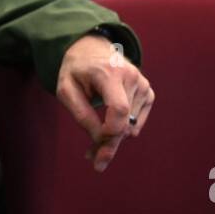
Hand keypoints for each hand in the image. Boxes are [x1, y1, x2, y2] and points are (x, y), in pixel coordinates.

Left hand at [56, 34, 153, 171]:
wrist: (92, 50)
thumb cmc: (76, 71)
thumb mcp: (66, 90)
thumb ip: (82, 114)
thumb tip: (100, 138)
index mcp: (109, 72)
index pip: (119, 109)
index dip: (109, 132)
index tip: (94, 144)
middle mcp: (131, 76)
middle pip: (125, 122)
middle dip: (109, 145)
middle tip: (95, 163)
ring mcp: (142, 84)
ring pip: (131, 126)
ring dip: (113, 138)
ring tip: (94, 137)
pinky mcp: (148, 92)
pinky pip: (137, 123)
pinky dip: (124, 131)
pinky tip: (109, 129)